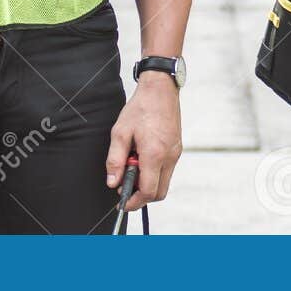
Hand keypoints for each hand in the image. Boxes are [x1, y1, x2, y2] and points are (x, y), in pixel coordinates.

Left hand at [105, 76, 182, 211]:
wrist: (161, 89)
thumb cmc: (140, 108)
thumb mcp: (120, 132)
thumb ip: (115, 160)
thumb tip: (112, 182)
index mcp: (154, 154)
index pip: (148, 192)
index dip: (134, 201)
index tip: (122, 201)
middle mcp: (169, 157)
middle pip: (159, 193)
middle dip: (141, 195)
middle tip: (125, 184)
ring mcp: (175, 154)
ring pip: (164, 182)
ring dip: (147, 182)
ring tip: (132, 164)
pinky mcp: (177, 149)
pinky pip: (167, 170)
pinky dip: (154, 172)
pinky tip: (142, 157)